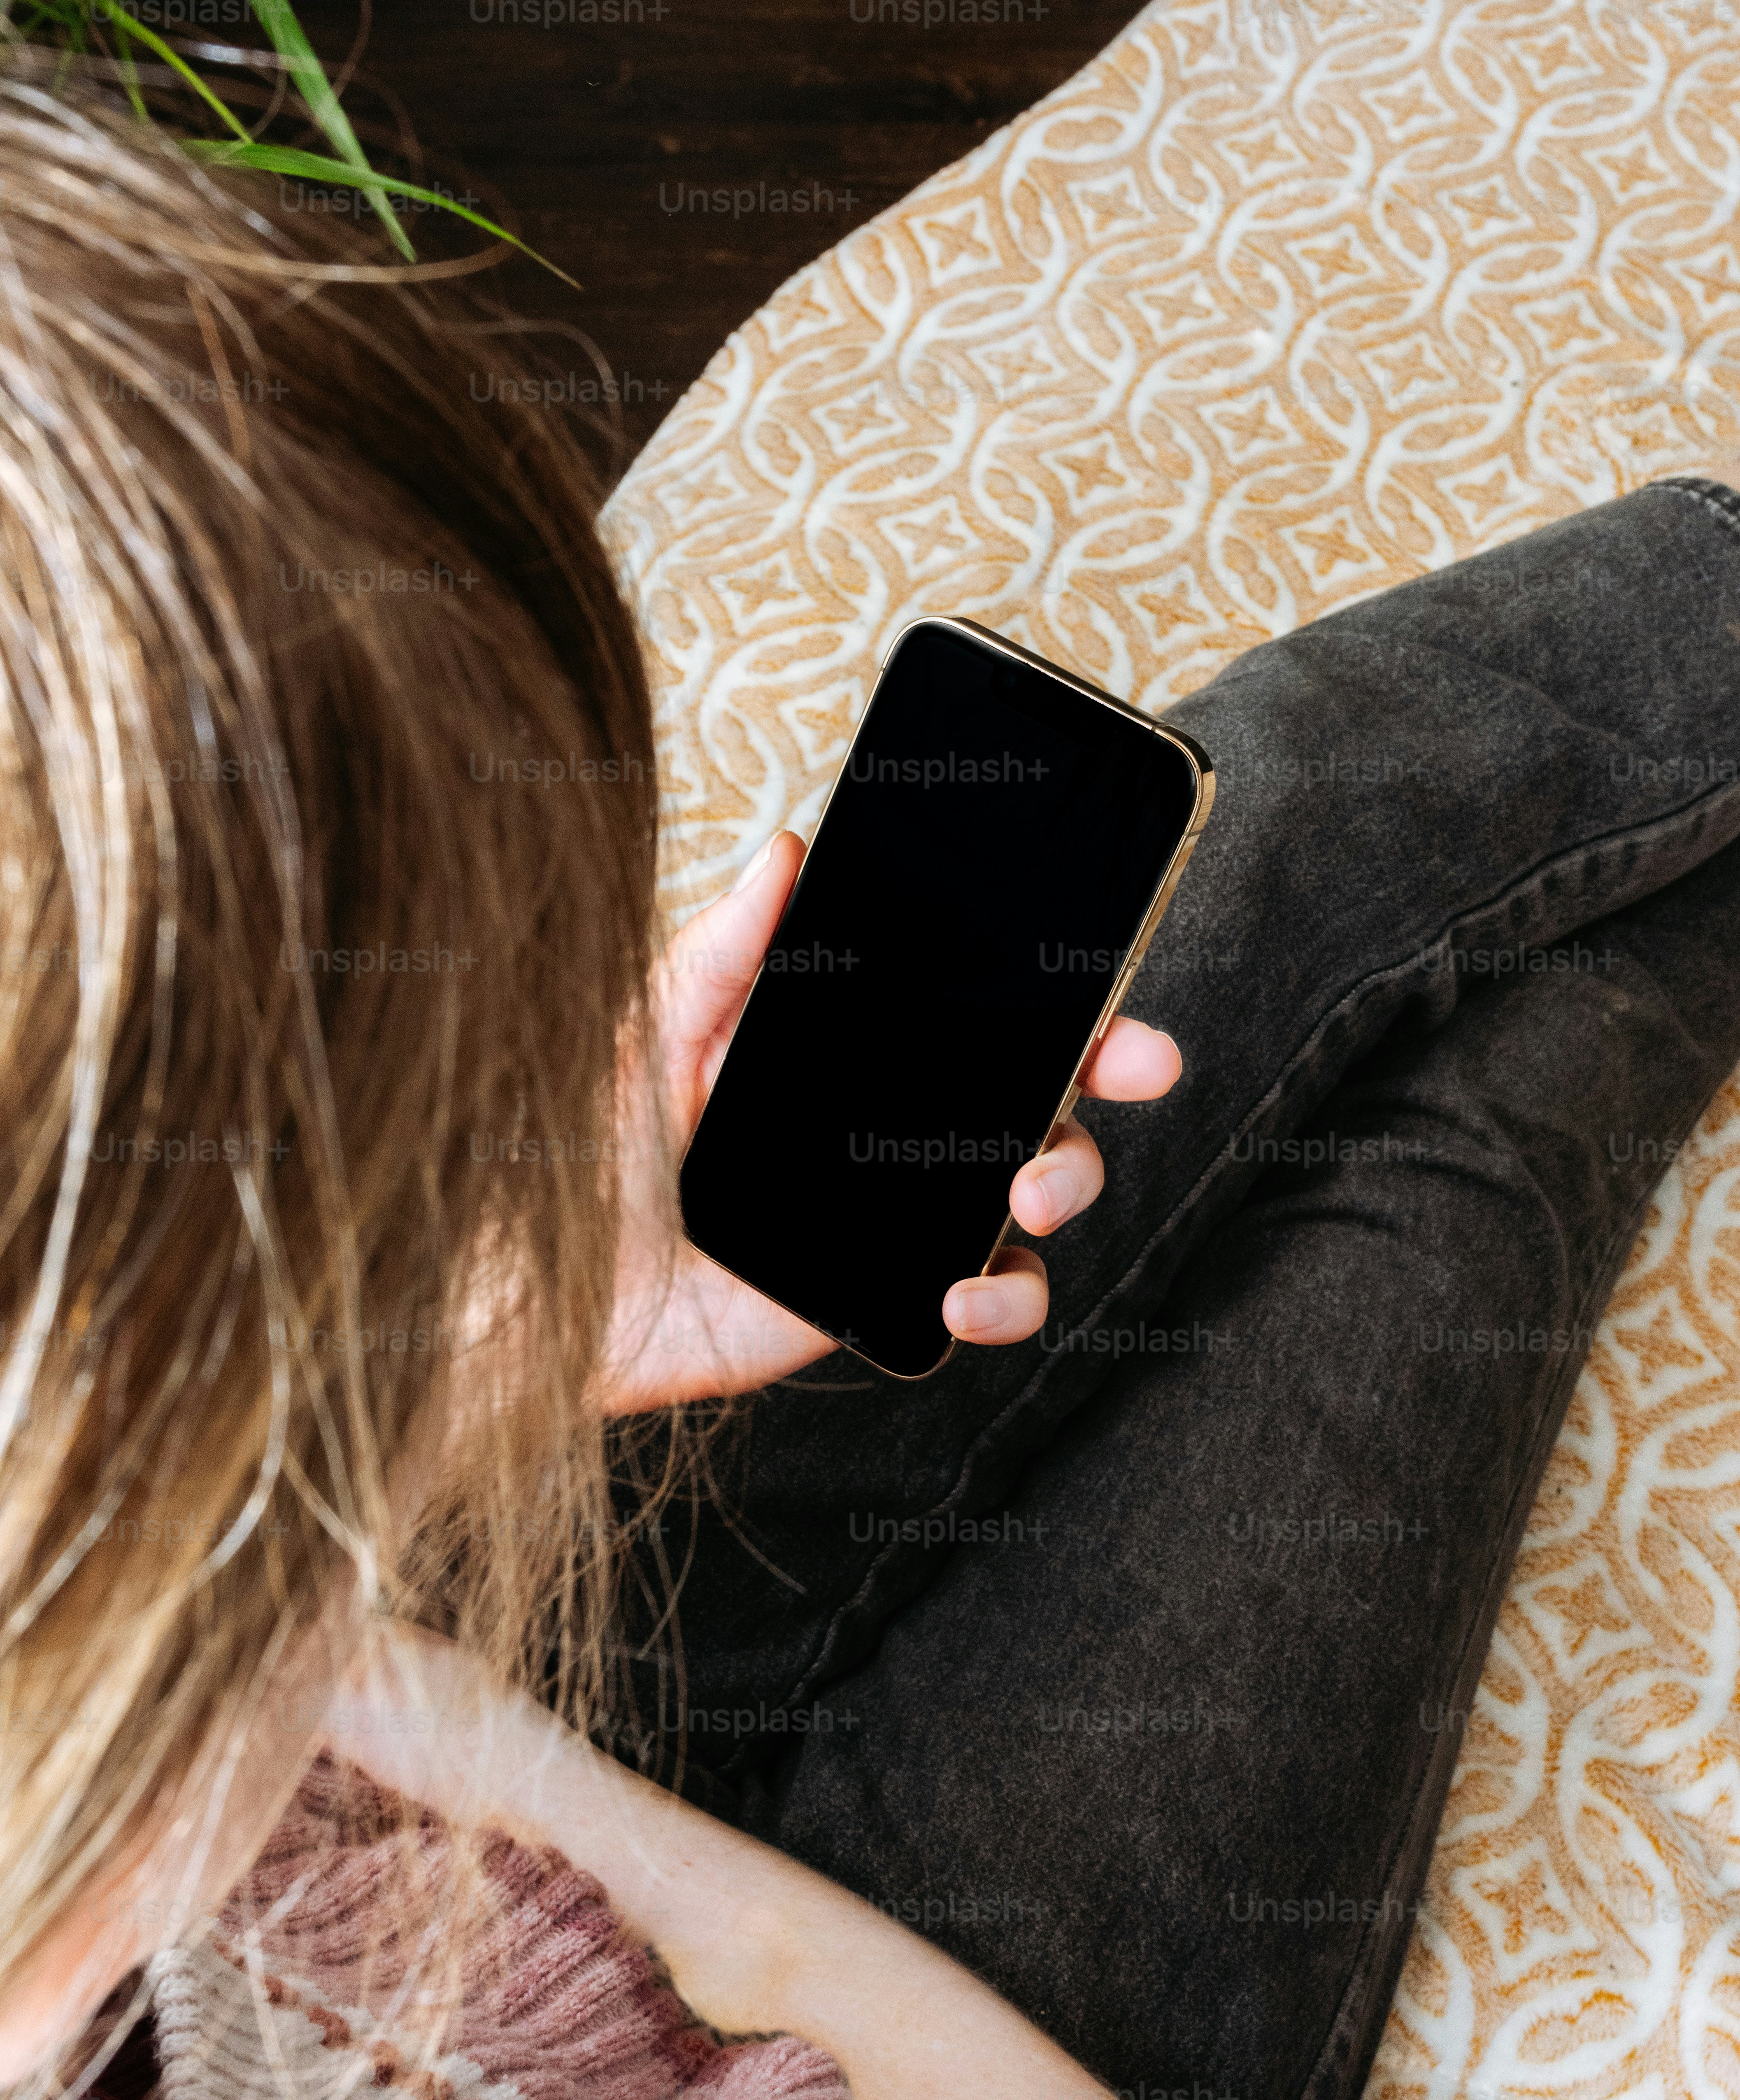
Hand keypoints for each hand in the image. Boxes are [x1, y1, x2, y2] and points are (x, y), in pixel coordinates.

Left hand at [599, 830, 1182, 1411]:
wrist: (529, 1288)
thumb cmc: (577, 1146)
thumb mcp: (650, 1029)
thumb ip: (725, 950)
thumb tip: (787, 849)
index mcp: (850, 1054)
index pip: (978, 1016)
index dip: (1059, 1002)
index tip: (1109, 986)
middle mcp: (889, 1132)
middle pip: (1038, 1098)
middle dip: (1103, 1080)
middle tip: (1134, 1067)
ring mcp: (893, 1219)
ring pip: (1033, 1200)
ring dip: (1066, 1184)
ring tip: (1025, 1193)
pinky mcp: (876, 1300)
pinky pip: (980, 1301)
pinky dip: (1002, 1298)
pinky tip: (964, 1291)